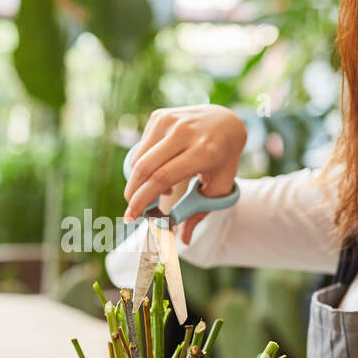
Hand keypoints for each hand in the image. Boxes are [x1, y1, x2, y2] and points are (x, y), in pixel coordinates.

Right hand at [122, 104, 246, 244]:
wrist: (225, 121)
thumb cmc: (222, 160)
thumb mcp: (219, 187)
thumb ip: (199, 213)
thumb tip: (182, 241)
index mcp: (203, 151)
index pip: (163, 177)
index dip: (143, 199)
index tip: (132, 217)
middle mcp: (185, 132)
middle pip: (145, 168)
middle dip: (133, 194)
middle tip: (132, 212)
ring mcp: (170, 120)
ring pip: (139, 159)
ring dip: (141, 182)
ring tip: (160, 190)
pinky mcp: (159, 116)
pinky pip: (141, 149)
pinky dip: (144, 166)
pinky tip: (161, 170)